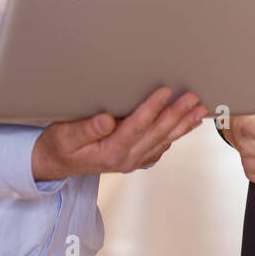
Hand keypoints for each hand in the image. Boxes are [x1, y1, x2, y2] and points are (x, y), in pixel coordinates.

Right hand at [31, 87, 207, 180]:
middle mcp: (126, 159)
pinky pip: (159, 147)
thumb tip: (107, 119)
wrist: (55, 165)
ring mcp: (132, 161)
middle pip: (157, 134)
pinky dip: (175, 135)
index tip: (166, 91)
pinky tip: (185, 125)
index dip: (152, 107)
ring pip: (163, 141)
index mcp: (110, 152)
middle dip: (177, 114)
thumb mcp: (65, 136)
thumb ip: (86, 129)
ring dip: (182, 125)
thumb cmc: (59, 146)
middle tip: (194, 99)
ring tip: (199, 111)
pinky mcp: (134, 159)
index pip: (137, 126)